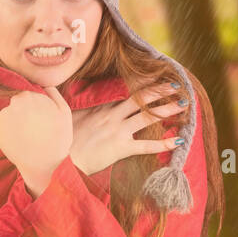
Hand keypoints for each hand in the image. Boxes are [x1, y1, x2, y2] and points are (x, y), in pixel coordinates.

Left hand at [0, 86, 72, 194]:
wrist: (44, 164)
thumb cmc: (58, 138)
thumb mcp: (64, 111)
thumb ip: (53, 93)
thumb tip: (43, 85)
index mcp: (28, 95)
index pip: (27, 96)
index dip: (34, 108)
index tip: (39, 120)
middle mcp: (12, 103)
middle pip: (16, 105)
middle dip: (23, 114)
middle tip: (33, 129)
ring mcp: (2, 116)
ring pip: (8, 115)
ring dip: (14, 123)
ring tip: (26, 137)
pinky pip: (1, 126)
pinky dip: (7, 132)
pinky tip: (18, 141)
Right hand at [69, 80, 188, 176]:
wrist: (62, 158)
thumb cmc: (63, 139)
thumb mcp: (66, 115)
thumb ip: (71, 103)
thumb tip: (54, 90)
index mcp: (102, 108)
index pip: (127, 92)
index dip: (144, 85)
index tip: (158, 77)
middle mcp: (113, 116)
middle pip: (141, 99)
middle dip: (160, 91)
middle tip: (178, 86)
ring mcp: (118, 131)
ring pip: (147, 117)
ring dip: (167, 110)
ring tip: (183, 105)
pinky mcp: (121, 148)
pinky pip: (146, 146)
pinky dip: (163, 144)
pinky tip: (178, 141)